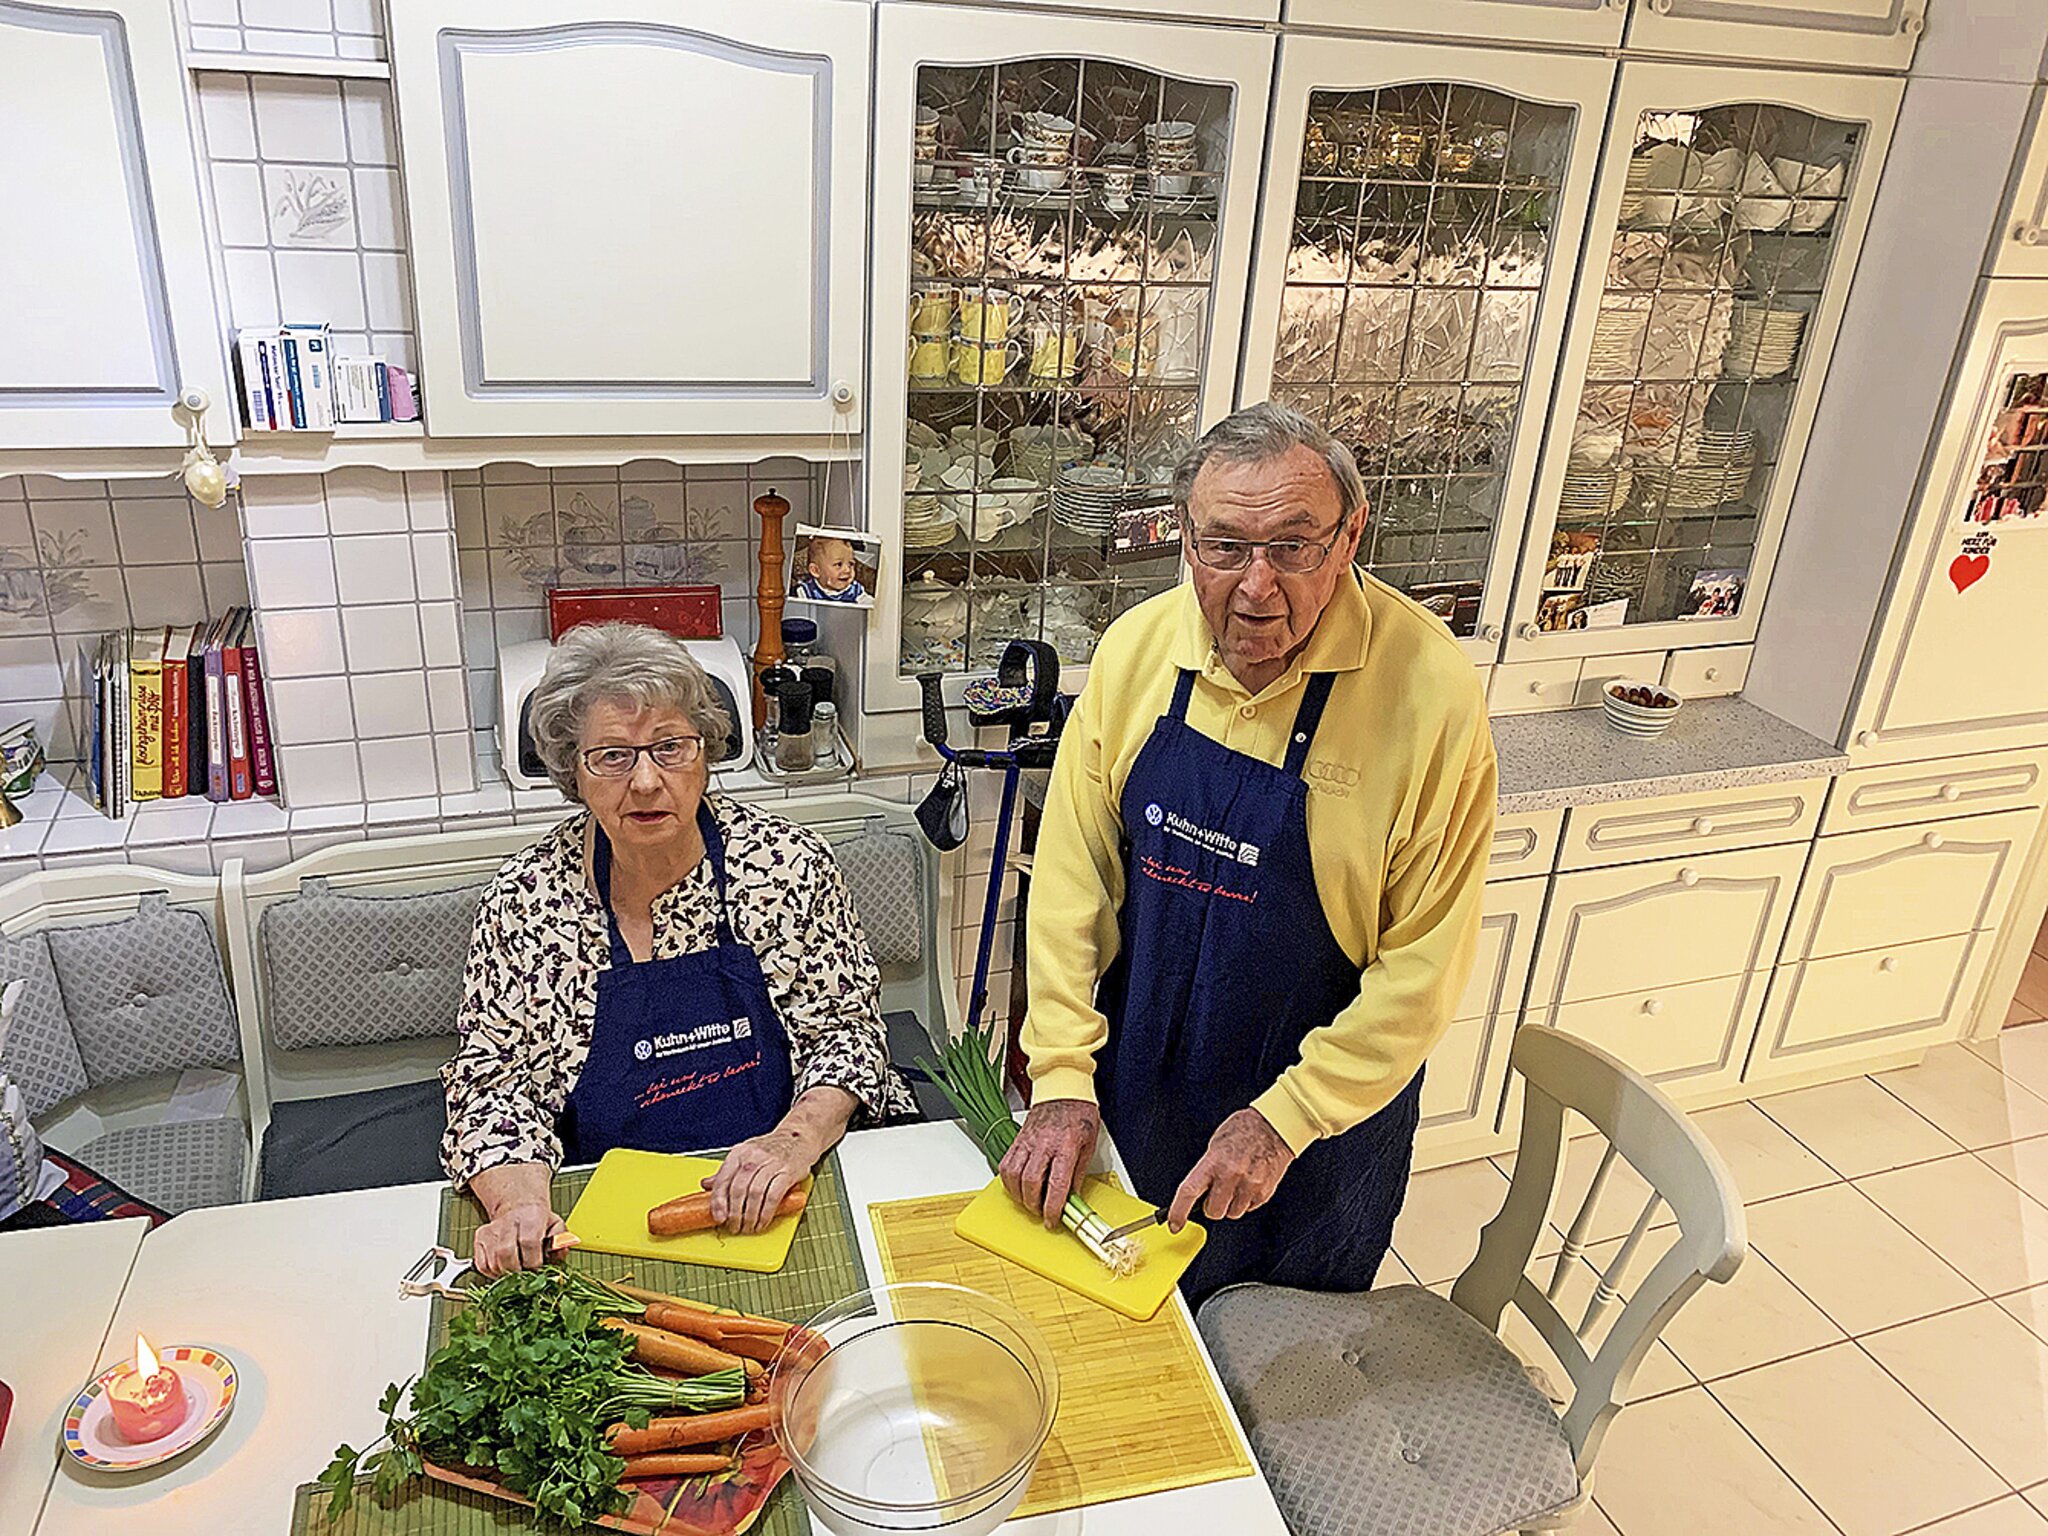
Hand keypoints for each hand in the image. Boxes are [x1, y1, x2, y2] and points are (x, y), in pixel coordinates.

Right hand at [473, 1200, 565, 1276]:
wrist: (519, 1208)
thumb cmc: (538, 1221)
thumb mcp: (556, 1226)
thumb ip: (561, 1240)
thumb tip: (561, 1250)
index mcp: (531, 1215)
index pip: (529, 1242)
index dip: (534, 1262)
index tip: (538, 1269)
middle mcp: (508, 1221)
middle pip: (506, 1254)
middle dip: (518, 1272)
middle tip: (527, 1275)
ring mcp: (491, 1229)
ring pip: (493, 1263)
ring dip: (507, 1274)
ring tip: (518, 1270)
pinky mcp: (479, 1238)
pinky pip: (483, 1266)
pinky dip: (494, 1273)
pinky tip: (505, 1268)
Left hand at [706, 1127, 814, 1234]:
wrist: (798, 1137)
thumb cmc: (770, 1149)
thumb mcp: (744, 1155)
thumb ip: (726, 1172)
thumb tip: (705, 1185)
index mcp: (739, 1153)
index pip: (724, 1180)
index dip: (719, 1202)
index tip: (719, 1218)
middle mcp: (753, 1157)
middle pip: (738, 1189)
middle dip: (735, 1213)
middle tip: (734, 1227)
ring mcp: (771, 1163)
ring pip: (755, 1194)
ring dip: (750, 1216)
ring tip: (748, 1227)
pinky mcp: (787, 1172)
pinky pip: (773, 1196)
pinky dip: (766, 1213)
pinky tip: (762, 1222)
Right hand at [999, 1099, 1100, 1229]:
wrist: (1062, 1088)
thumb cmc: (1079, 1112)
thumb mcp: (1089, 1143)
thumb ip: (1078, 1172)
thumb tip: (1072, 1197)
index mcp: (1066, 1146)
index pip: (1056, 1184)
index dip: (1052, 1207)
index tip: (1053, 1219)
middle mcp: (1044, 1144)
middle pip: (1030, 1183)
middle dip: (1034, 1205)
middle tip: (1042, 1212)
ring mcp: (1027, 1142)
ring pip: (1013, 1176)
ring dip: (1019, 1195)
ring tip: (1029, 1202)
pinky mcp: (1017, 1140)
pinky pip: (1005, 1164)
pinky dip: (1008, 1181)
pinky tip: (1017, 1186)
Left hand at [1168, 1108, 1294, 1231]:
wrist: (1273, 1127)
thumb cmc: (1243, 1131)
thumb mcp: (1215, 1145)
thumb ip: (1206, 1170)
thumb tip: (1197, 1191)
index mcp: (1214, 1161)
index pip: (1189, 1192)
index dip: (1178, 1212)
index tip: (1174, 1224)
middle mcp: (1231, 1175)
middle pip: (1213, 1211)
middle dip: (1212, 1206)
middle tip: (1216, 1192)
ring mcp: (1249, 1185)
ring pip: (1232, 1213)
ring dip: (1230, 1205)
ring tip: (1235, 1184)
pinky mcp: (1264, 1192)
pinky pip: (1249, 1209)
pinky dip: (1246, 1201)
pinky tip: (1247, 1184)